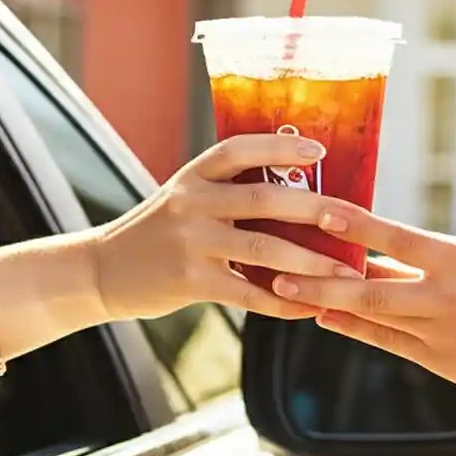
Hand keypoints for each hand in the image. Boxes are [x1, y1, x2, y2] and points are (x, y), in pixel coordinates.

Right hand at [90, 134, 359, 321]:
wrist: (101, 270)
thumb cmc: (159, 232)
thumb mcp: (184, 198)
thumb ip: (229, 192)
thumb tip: (301, 194)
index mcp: (194, 175)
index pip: (240, 150)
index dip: (281, 147)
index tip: (319, 149)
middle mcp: (192, 202)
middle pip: (264, 199)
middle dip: (316, 210)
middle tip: (354, 219)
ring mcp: (190, 242)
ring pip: (264, 249)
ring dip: (311, 263)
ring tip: (347, 273)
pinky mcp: (189, 281)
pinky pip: (248, 294)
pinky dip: (283, 303)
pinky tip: (310, 308)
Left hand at [270, 208, 455, 413]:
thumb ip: (426, 262)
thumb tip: (370, 249)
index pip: (397, 236)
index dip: (355, 224)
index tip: (320, 208)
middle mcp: (446, 297)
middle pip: (369, 285)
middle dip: (319, 276)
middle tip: (277, 265)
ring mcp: (439, 334)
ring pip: (369, 314)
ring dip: (325, 302)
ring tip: (285, 290)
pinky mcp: (437, 364)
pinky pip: (384, 341)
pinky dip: (351, 327)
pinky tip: (323, 317)